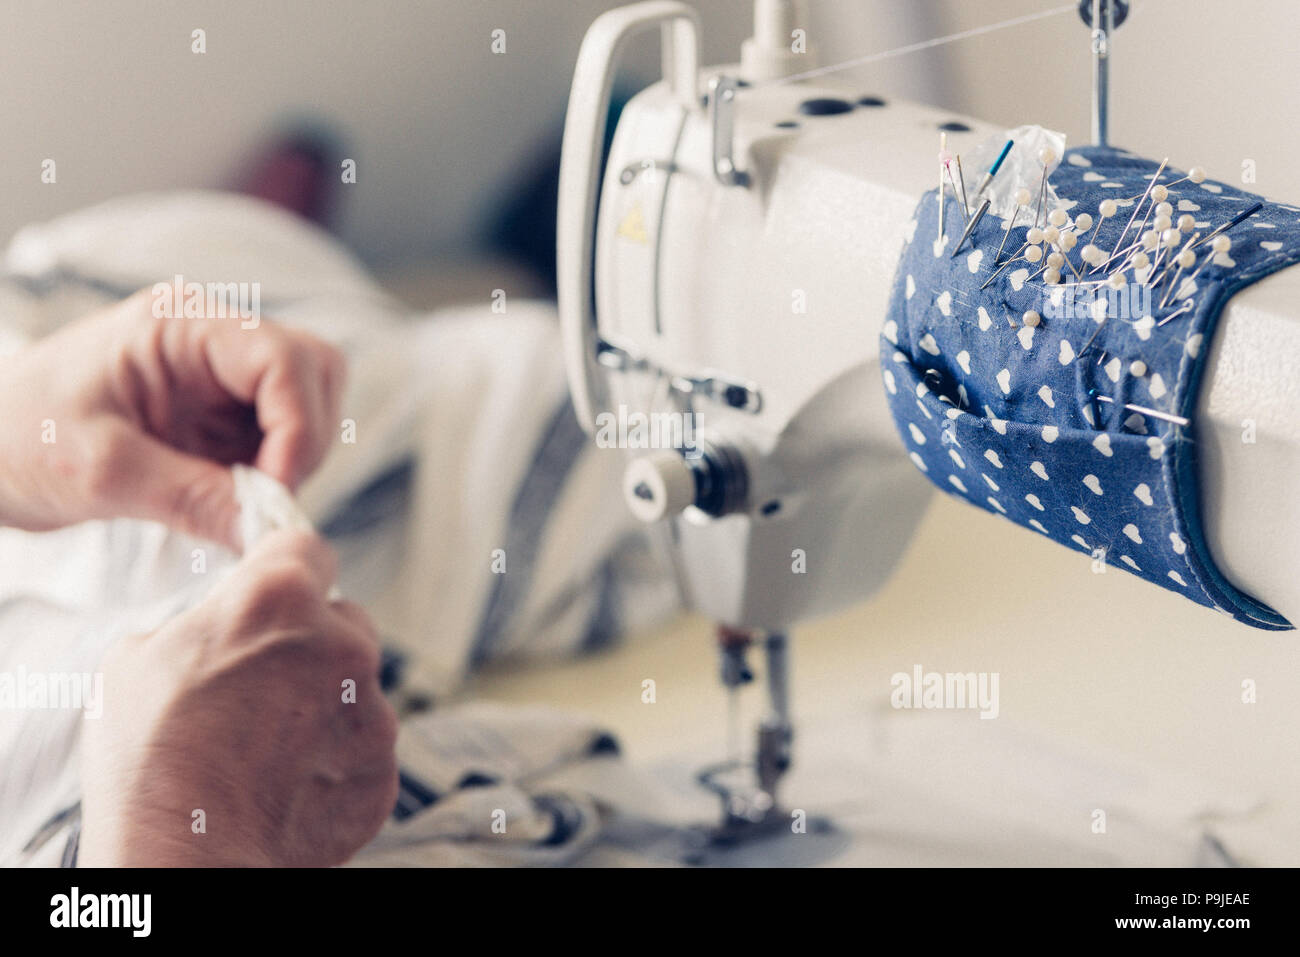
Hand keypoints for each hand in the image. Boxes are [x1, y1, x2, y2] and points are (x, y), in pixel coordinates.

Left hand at [0, 289, 343, 548]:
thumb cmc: (16, 438)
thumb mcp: (101, 472)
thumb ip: (191, 499)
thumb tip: (266, 533)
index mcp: (182, 324)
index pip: (284, 357)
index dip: (298, 425)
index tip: (274, 490)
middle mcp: (214, 341)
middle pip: (315, 371)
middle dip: (306, 440)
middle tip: (263, 499)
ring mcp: (223, 378)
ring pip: (311, 406)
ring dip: (294, 460)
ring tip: (240, 503)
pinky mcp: (223, 417)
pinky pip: (282, 440)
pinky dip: (274, 476)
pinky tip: (231, 501)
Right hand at [79, 529, 398, 866]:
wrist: (182, 862)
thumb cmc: (147, 760)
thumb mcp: (138, 658)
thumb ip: (204, 622)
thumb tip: (223, 623)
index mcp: (278, 598)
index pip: (306, 547)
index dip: (286, 567)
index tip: (275, 589)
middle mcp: (341, 644)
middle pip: (343, 620)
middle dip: (312, 643)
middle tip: (261, 687)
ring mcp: (371, 712)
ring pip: (358, 688)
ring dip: (325, 706)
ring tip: (264, 750)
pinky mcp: (382, 771)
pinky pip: (364, 751)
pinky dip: (335, 763)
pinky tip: (287, 785)